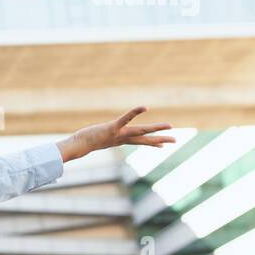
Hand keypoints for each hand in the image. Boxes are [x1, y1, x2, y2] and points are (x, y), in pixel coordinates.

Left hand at [57, 107, 174, 162]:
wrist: (78, 145)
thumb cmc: (86, 142)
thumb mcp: (98, 141)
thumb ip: (103, 140)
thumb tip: (105, 141)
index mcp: (121, 140)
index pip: (140, 143)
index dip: (153, 145)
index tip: (164, 147)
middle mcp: (123, 138)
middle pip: (146, 139)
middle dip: (161, 139)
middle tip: (176, 140)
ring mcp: (119, 134)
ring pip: (141, 131)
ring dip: (156, 128)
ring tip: (170, 126)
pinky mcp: (112, 128)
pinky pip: (125, 118)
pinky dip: (135, 112)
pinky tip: (145, 107)